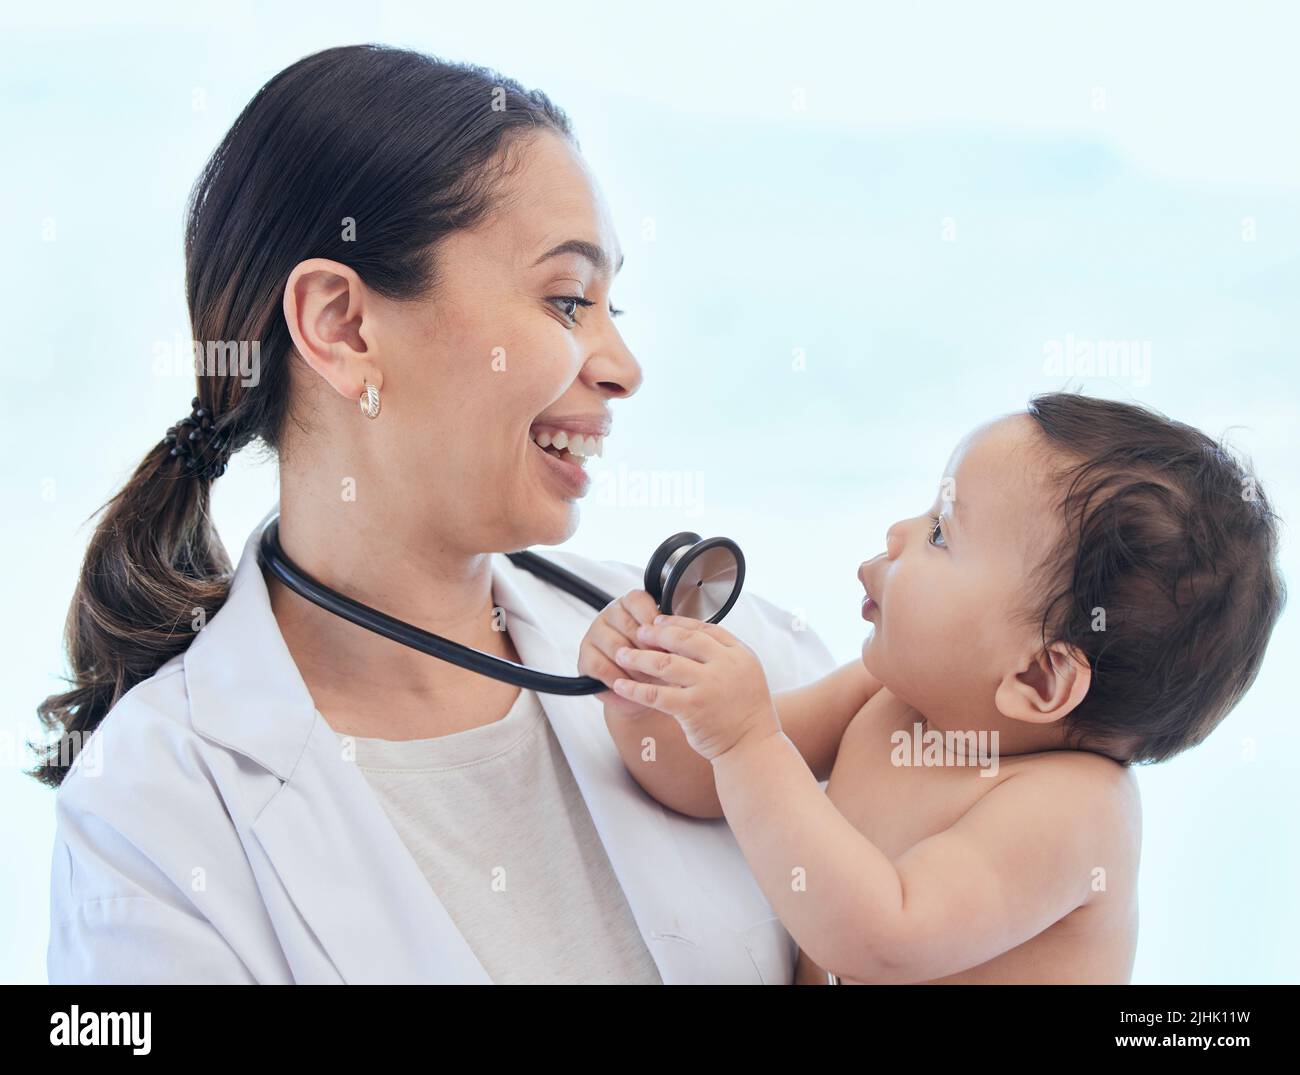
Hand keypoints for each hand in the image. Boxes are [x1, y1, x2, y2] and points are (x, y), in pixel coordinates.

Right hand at [576, 590, 672, 719]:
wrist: (641, 690)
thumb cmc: (657, 662)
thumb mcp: (668, 645)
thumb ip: (670, 637)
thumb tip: (676, 641)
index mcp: (633, 603)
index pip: (639, 601)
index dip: (654, 624)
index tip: (666, 643)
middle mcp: (611, 613)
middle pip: (629, 627)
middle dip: (649, 652)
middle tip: (661, 667)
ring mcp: (595, 633)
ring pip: (616, 647)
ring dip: (634, 667)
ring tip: (648, 680)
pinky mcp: (585, 657)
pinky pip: (601, 666)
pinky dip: (618, 679)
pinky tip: (629, 686)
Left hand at [610, 614, 781, 761]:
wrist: (752, 746)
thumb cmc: (745, 712)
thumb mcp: (744, 674)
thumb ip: (720, 658)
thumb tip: (685, 642)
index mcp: (740, 654)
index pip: (705, 628)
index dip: (678, 622)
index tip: (659, 621)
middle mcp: (726, 665)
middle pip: (683, 640)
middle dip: (656, 634)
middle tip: (638, 632)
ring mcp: (709, 686)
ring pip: (664, 663)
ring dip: (639, 658)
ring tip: (622, 655)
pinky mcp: (692, 708)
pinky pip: (656, 694)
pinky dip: (634, 689)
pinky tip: (620, 686)